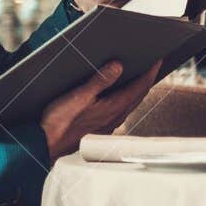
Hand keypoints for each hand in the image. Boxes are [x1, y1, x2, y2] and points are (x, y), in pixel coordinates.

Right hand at [40, 60, 162, 160]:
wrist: (46, 145)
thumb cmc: (59, 123)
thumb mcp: (79, 96)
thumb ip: (100, 81)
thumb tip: (119, 66)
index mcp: (113, 108)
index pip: (139, 87)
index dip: (151, 72)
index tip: (159, 60)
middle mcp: (114, 118)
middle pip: (138, 96)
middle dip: (147, 79)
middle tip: (153, 65)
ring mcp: (107, 125)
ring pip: (129, 104)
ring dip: (137, 90)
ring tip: (139, 77)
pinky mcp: (99, 128)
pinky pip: (119, 110)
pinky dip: (124, 99)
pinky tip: (118, 96)